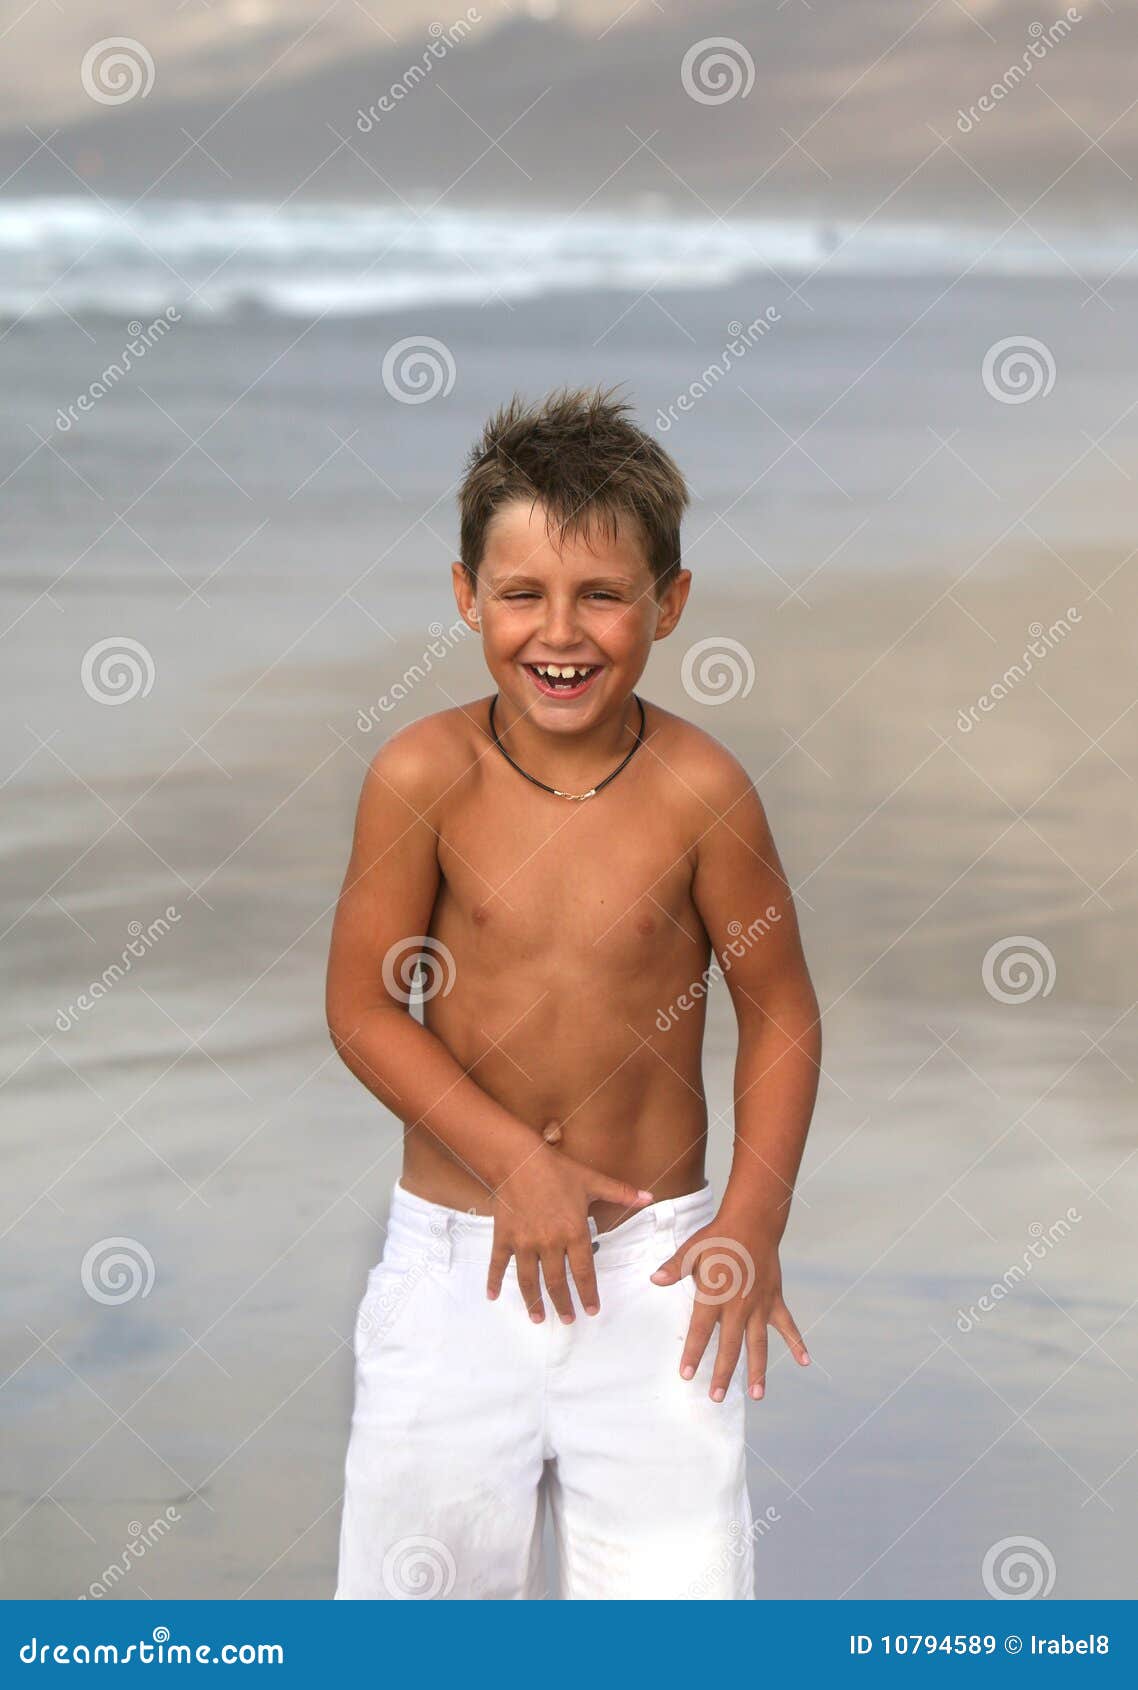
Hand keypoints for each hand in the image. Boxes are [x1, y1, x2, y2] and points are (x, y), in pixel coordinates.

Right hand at [488, 1144, 652, 1324]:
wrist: (518, 1159)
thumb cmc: (557, 1169)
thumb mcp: (592, 1180)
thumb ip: (621, 1193)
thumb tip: (649, 1197)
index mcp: (573, 1232)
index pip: (583, 1272)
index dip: (588, 1293)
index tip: (592, 1310)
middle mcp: (549, 1243)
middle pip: (556, 1282)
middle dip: (563, 1304)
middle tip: (568, 1319)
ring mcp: (524, 1242)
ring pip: (529, 1280)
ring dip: (534, 1302)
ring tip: (538, 1318)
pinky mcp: (504, 1237)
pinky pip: (499, 1264)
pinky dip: (494, 1281)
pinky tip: (493, 1296)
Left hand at [650, 1217, 809, 1401]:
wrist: (753, 1222)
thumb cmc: (719, 1236)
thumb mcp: (692, 1249)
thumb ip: (674, 1268)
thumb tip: (654, 1280)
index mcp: (715, 1295)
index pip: (700, 1331)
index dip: (692, 1353)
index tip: (686, 1375)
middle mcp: (738, 1305)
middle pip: (729, 1346)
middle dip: (722, 1373)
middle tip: (715, 1397)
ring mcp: (759, 1305)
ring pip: (758, 1344)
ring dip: (757, 1370)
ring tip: (755, 1395)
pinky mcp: (774, 1300)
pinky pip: (787, 1325)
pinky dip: (797, 1343)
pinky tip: (805, 1362)